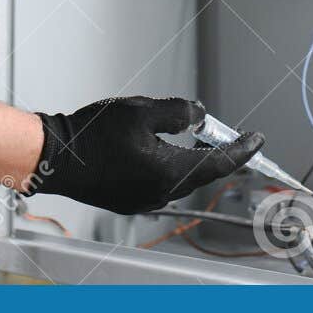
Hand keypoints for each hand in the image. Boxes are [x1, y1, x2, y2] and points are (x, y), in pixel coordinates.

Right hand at [23, 96, 262, 214]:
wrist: (55, 158)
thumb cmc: (92, 134)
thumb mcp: (141, 111)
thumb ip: (178, 112)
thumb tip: (200, 115)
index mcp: (168, 171)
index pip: (219, 163)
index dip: (242, 150)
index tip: (257, 139)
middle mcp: (161, 193)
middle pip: (201, 174)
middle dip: (218, 154)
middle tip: (232, 137)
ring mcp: (144, 201)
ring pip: (180, 179)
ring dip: (192, 161)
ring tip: (197, 139)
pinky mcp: (129, 201)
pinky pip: (160, 184)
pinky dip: (170, 168)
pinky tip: (163, 152)